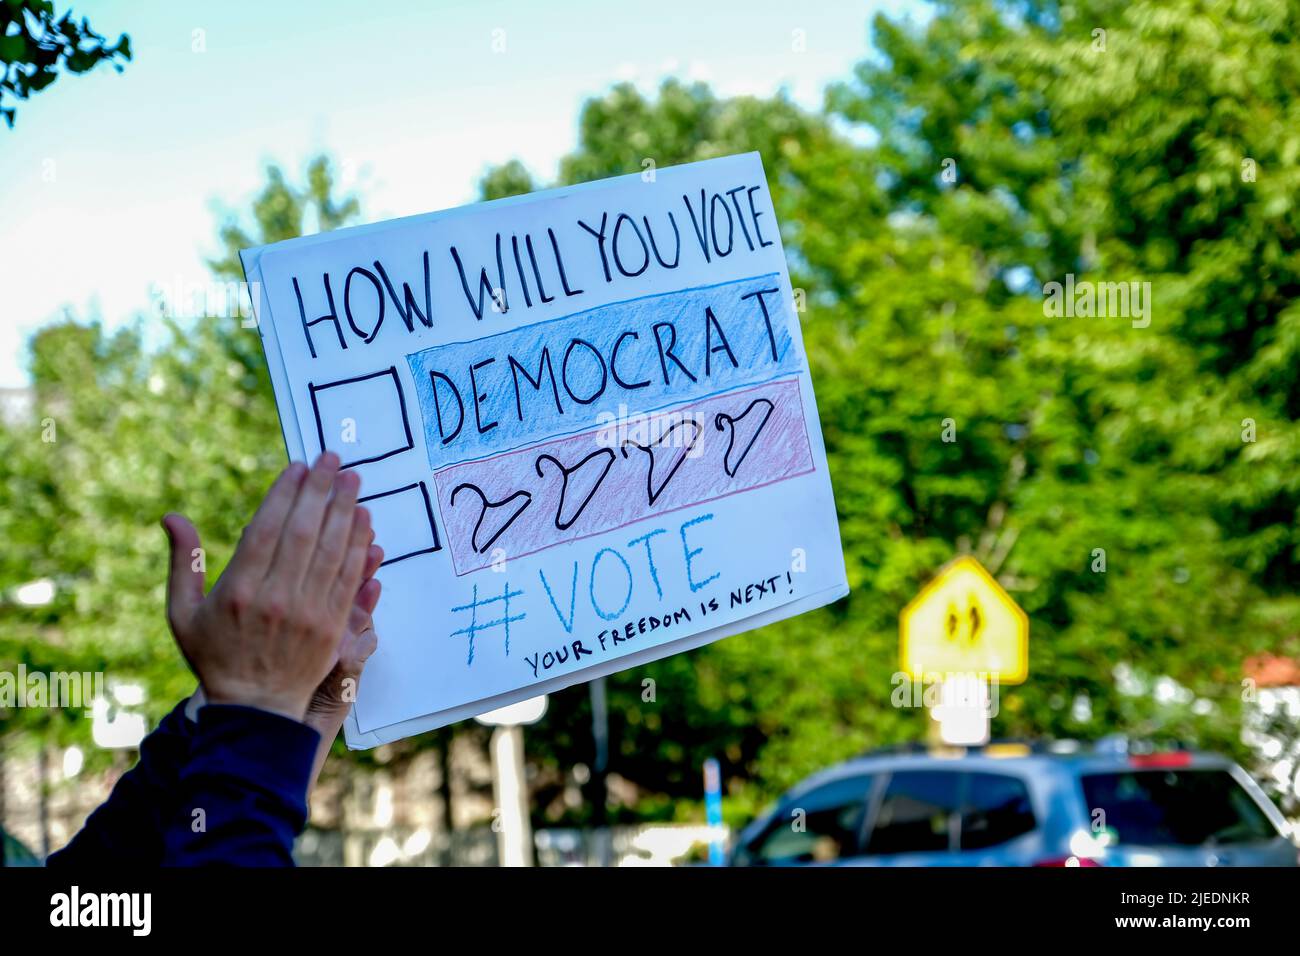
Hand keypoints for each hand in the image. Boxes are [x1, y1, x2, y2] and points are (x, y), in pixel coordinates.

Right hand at [163, 453, 371, 722]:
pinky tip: (363, 520)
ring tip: (353, 480)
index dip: (285, 494)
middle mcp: (276, 598)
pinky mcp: (333, 626)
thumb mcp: (183, 613)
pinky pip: (348, 577)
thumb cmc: (214, 654)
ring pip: (332, 550)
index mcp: (238, 590)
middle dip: (320, 490)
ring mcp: (308, 613)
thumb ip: (183, 563)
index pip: (267, 529)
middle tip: (333, 459)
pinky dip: (358, 546)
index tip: (299, 466)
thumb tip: (171, 516)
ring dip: (345, 510)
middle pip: (304, 532)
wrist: (254, 706)